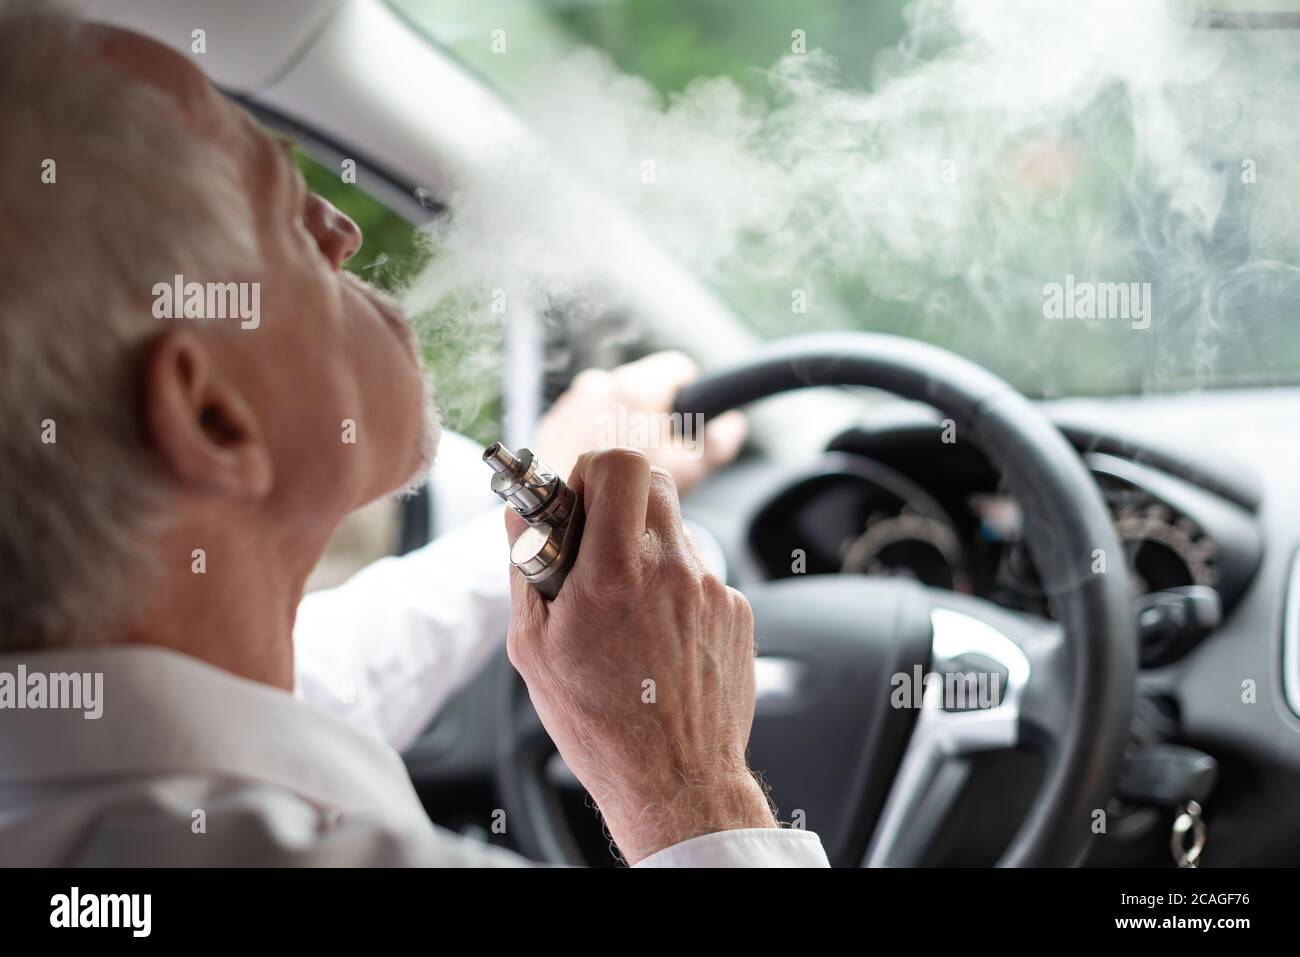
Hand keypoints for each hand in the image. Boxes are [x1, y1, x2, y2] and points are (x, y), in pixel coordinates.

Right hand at [504, 448, 774, 863]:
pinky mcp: (736, 610)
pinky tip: (657, 638)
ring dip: (645, 550)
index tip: (577, 501)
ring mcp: (711, 589)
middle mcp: (671, 570)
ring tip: (625, 611)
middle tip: (595, 541)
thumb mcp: (535, 649)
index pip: (620, 464)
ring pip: (675, 531)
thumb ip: (527, 568)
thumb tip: (519, 518)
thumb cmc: (600, 725)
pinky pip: (699, 575)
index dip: (593, 471)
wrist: (676, 781)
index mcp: (614, 573)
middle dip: (619, 497)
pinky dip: (674, 590)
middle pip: (653, 480)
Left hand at [534, 351, 746, 495]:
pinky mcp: (555, 419)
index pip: (678, 368)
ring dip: (625, 423)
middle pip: (645, 385)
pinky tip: (600, 466)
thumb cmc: (622, 497)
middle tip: (656, 452)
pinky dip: (597, 432)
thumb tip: (732, 424)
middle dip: (654, 413)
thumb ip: (717, 443)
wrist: (561, 521)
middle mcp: (600, 384)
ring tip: (624, 464)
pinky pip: (588, 415)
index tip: (684, 423)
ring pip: (615, 401)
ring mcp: (573, 401)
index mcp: (636, 389)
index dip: (690, 395)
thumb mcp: (685, 472)